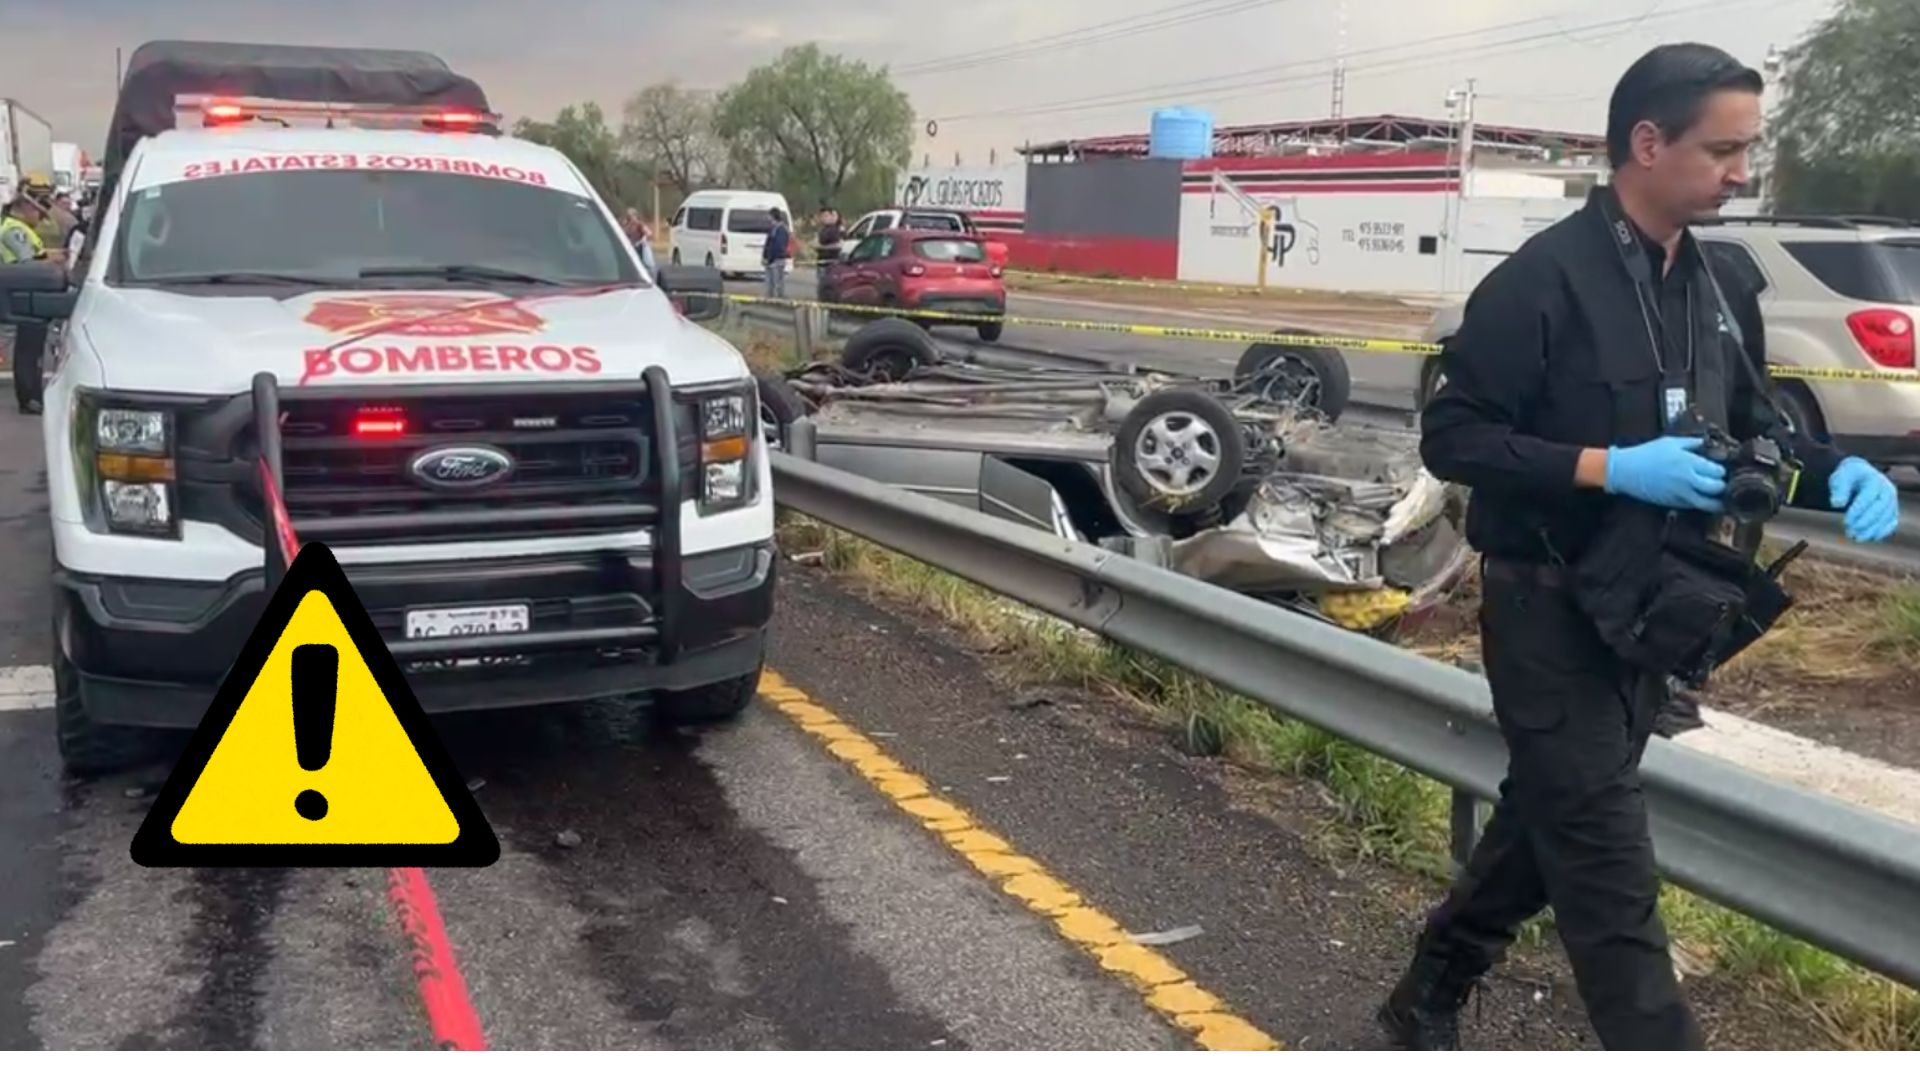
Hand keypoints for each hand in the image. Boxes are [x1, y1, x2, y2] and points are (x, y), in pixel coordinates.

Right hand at [1603, 436, 1727, 511]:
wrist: (1625, 471)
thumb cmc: (1646, 454)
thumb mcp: (1671, 442)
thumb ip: (1693, 443)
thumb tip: (1710, 444)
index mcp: (1688, 462)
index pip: (1717, 471)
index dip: (1721, 470)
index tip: (1720, 468)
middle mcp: (1687, 480)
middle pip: (1717, 488)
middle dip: (1722, 485)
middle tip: (1720, 482)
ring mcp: (1681, 494)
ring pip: (1708, 504)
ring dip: (1717, 501)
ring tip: (1720, 498)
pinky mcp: (1674, 503)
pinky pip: (1694, 506)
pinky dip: (1701, 504)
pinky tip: (1702, 498)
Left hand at [1828, 457, 1899, 542]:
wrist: (1860, 475)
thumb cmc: (1848, 478)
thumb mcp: (1840, 479)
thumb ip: (1839, 490)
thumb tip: (1837, 504)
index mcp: (1874, 479)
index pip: (1868, 497)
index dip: (1857, 511)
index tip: (1846, 522)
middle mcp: (1887, 489)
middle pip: (1880, 508)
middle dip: (1865, 522)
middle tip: (1850, 532)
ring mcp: (1892, 500)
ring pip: (1886, 517)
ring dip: (1872, 530)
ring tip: (1856, 538)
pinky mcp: (1892, 509)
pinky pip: (1891, 522)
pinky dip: (1882, 531)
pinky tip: (1870, 538)